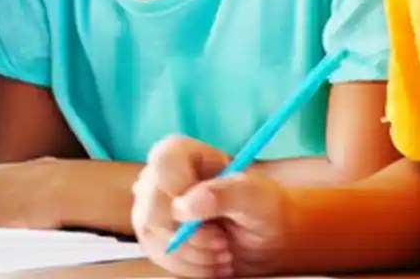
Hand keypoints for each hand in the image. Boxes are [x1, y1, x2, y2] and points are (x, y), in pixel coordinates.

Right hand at [132, 135, 293, 277]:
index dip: (179, 192)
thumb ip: (226, 194)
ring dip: (192, 254)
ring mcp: (152, 205)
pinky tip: (210, 262)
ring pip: (151, 233)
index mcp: (184, 154)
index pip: (163, 163)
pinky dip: (187, 266)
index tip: (207, 218)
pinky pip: (155, 253)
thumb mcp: (257, 199)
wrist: (268, 239)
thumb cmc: (266, 210)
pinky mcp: (153, 233)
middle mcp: (160, 177)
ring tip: (222, 254)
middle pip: (152, 205)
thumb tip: (185, 205)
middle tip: (222, 243)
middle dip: (191, 235)